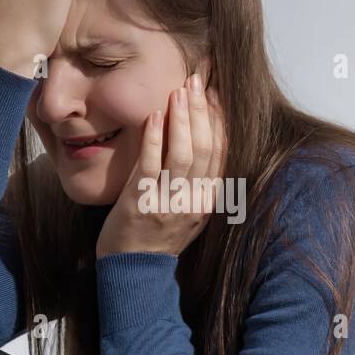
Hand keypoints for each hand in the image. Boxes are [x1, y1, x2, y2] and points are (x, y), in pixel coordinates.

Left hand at [96, 70, 225, 258]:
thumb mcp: (187, 212)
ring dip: (182, 119)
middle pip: (206, 149)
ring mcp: (170, 203)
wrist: (133, 272)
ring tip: (179, 92)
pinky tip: (154, 116)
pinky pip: (152, 165)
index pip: (221, 154)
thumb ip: (196, 182)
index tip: (214, 94)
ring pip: (184, 155)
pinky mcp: (143, 203)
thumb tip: (199, 141)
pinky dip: (155, 138)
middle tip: (196, 82)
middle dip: (202, 111)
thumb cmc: (155, 237)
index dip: (220, 121)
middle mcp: (194, 202)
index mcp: (207, 201)